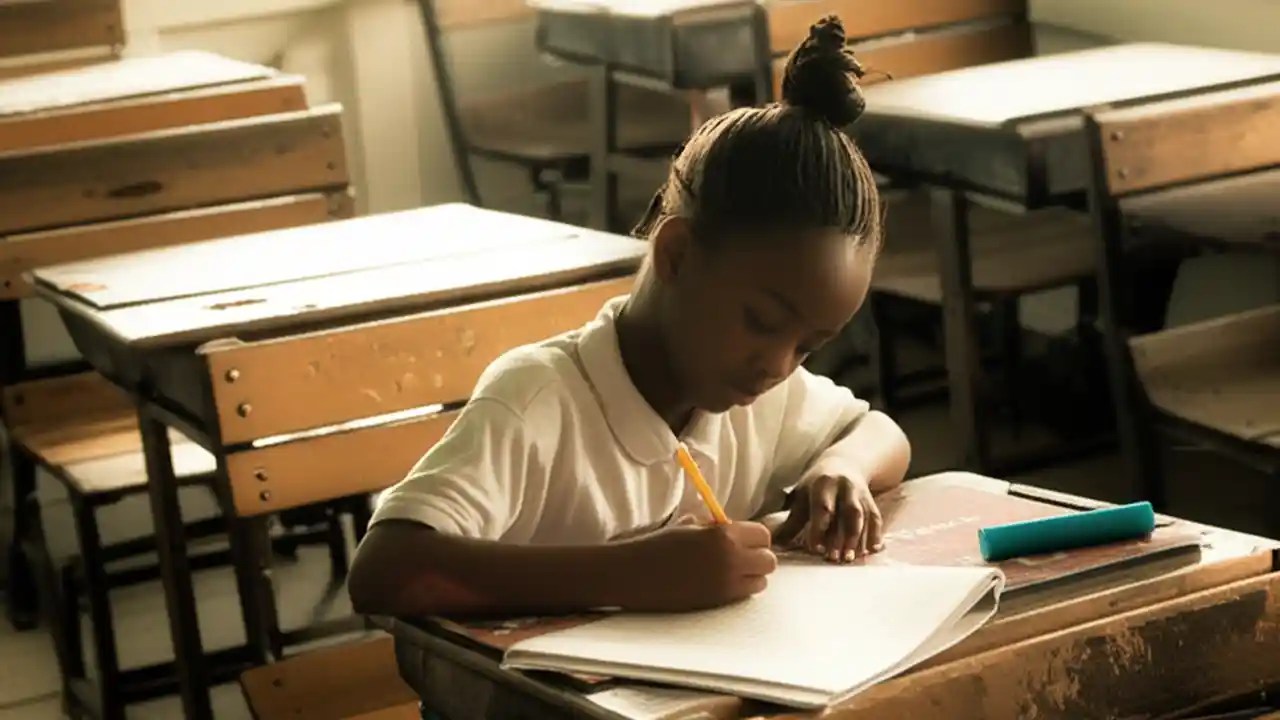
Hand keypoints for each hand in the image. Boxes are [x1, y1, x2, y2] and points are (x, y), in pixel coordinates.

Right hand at [619, 522, 776, 610]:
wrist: (633, 574)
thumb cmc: (655, 545)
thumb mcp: (687, 527)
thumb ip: (713, 527)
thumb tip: (730, 528)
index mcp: (723, 535)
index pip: (763, 535)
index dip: (754, 537)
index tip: (743, 539)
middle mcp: (731, 560)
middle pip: (769, 560)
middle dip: (758, 557)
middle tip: (741, 556)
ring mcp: (726, 584)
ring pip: (761, 581)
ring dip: (751, 576)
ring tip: (730, 572)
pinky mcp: (718, 603)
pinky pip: (744, 595)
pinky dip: (740, 589)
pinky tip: (720, 583)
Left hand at [774, 473, 883, 563]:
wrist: (845, 463)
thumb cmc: (817, 485)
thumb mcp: (802, 496)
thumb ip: (791, 522)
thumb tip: (773, 543)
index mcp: (823, 484)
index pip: (822, 508)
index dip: (819, 528)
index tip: (815, 548)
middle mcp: (844, 487)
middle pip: (846, 512)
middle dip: (842, 536)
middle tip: (835, 559)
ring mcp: (860, 494)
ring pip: (862, 516)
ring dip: (858, 538)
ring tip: (851, 558)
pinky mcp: (871, 501)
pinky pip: (876, 518)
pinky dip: (876, 534)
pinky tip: (873, 550)